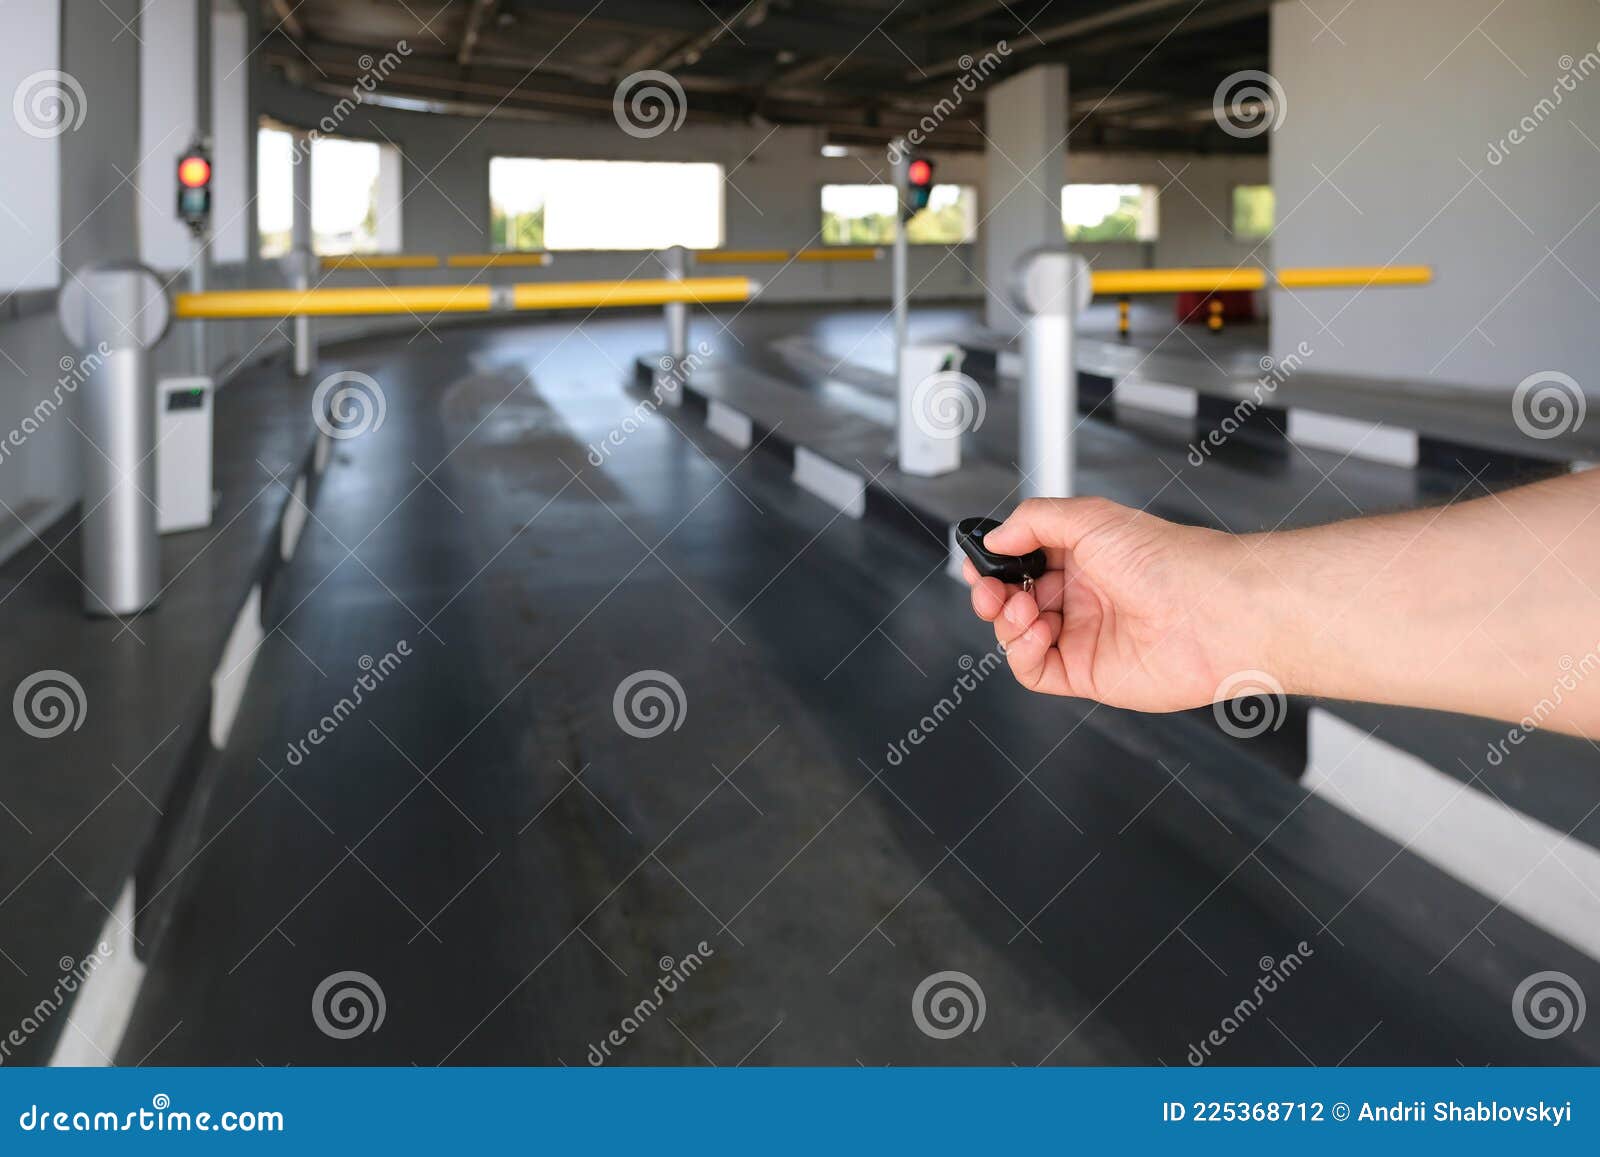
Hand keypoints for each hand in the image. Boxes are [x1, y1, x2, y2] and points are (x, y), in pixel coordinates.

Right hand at [964, 497, 1270, 710]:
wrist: (1213, 613)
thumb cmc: (1170, 562)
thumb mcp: (1090, 518)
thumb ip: (1033, 520)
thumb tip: (996, 538)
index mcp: (1083, 557)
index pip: (1022, 561)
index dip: (996, 562)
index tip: (980, 560)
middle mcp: (1082, 596)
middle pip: (1013, 600)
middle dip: (992, 593)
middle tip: (990, 588)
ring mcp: (1083, 636)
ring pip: (1017, 635)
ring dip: (1006, 620)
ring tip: (1023, 607)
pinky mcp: (1087, 674)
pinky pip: (1034, 671)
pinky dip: (1022, 652)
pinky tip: (1039, 632)